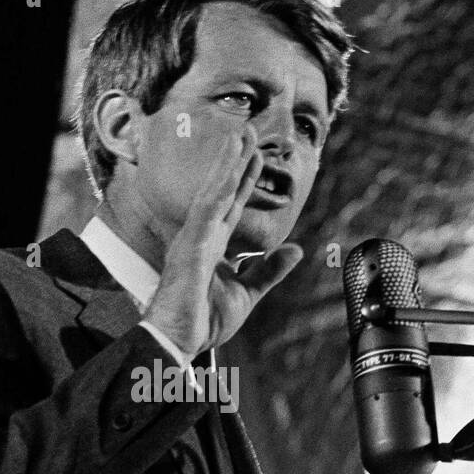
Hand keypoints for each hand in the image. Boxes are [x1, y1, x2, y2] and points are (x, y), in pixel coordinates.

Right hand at [143, 127, 303, 358]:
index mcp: (212, 246)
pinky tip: (230, 170)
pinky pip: (208, 213)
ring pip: (214, 193)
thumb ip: (269, 271)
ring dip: (228, 164)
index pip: (232, 205)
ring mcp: (193, 239)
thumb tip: (295, 250)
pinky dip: (219, 189)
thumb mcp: (247, 293)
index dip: (244, 180)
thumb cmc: (202, 321)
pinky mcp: (191, 248)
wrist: (178, 342)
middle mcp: (201, 236)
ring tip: (241, 137)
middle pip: (222, 191)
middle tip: (248, 131)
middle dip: (236, 161)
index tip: (256, 156)